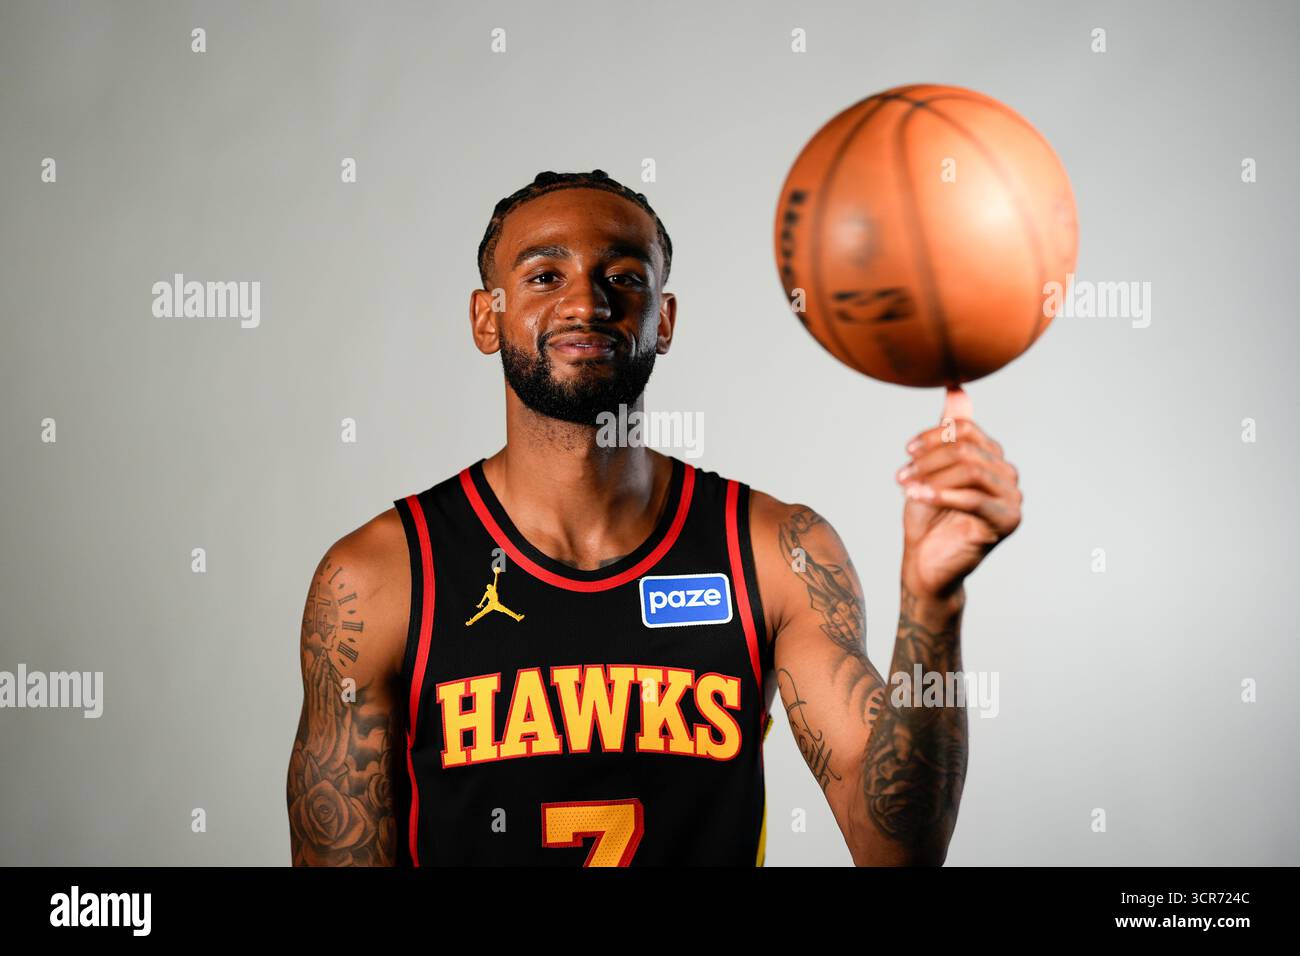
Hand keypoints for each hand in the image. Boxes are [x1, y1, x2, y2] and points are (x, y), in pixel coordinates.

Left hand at [896, 386, 1021, 599]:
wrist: (925, 562)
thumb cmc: (927, 518)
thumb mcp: (930, 469)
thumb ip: (945, 434)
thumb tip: (957, 389)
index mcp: (992, 458)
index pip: (966, 430)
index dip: (933, 436)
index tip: (907, 451)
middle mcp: (1008, 475)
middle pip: (968, 448)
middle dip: (929, 459)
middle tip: (900, 475)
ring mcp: (1012, 498)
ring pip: (971, 469)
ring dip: (932, 476)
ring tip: (905, 487)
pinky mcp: (1007, 521)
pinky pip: (974, 498)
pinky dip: (941, 495)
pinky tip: (917, 498)